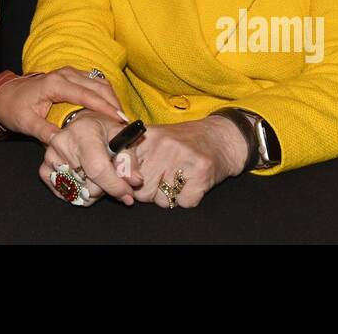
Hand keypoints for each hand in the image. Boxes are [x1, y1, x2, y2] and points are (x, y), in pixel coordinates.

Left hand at [0, 68, 127, 142]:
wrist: (6, 95)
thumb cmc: (14, 108)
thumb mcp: (26, 123)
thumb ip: (44, 132)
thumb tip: (62, 142)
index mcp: (55, 84)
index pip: (86, 95)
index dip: (105, 107)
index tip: (120, 119)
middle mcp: (65, 74)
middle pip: (98, 86)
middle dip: (114, 103)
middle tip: (126, 123)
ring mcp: (69, 73)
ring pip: (99, 82)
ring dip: (112, 98)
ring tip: (122, 118)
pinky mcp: (72, 76)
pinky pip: (94, 82)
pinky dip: (106, 95)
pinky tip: (111, 110)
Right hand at [40, 110, 143, 206]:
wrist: (81, 122)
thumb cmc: (103, 128)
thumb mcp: (121, 136)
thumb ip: (129, 158)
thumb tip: (135, 181)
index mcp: (83, 132)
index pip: (98, 169)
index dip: (115, 186)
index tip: (128, 195)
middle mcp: (62, 143)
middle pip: (90, 186)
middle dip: (106, 186)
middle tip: (111, 173)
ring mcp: (50, 157)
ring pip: (78, 194)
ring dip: (92, 190)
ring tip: (97, 173)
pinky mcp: (44, 168)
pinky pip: (63, 193)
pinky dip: (76, 192)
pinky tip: (83, 178)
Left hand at [130, 116, 251, 207]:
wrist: (221, 136)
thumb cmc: (184, 141)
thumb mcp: (155, 138)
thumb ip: (133, 153)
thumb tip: (116, 177)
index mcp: (148, 136)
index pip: (124, 168)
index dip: (128, 182)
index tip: (135, 182)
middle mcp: (164, 145)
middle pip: (142, 191)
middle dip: (151, 192)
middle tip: (164, 179)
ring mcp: (183, 158)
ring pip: (162, 200)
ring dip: (170, 197)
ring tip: (179, 179)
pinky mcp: (202, 173)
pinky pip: (184, 202)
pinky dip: (188, 198)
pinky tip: (192, 183)